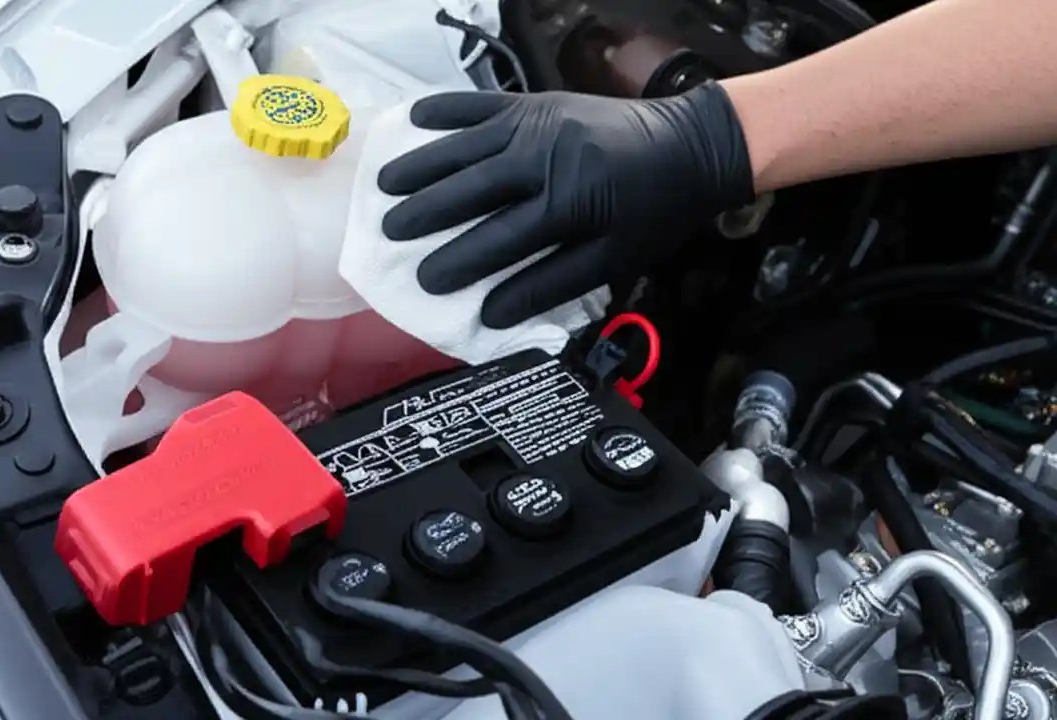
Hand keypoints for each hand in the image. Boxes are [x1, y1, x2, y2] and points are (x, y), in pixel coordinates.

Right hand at [378, 82, 752, 327]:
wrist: (690, 145)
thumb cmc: (653, 211)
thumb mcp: (613, 260)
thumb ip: (551, 285)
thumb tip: (492, 312)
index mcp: (567, 204)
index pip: (498, 239)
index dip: (457, 263)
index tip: (424, 282)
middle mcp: (544, 158)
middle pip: (470, 189)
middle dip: (425, 212)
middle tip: (387, 231)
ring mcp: (537, 124)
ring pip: (465, 146)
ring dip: (422, 164)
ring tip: (384, 184)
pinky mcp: (536, 102)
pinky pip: (481, 105)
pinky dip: (446, 110)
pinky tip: (413, 119)